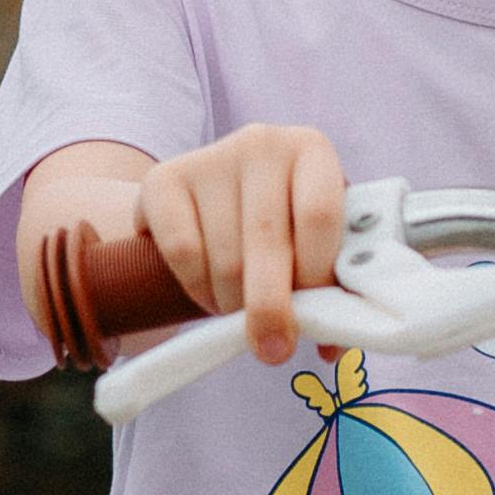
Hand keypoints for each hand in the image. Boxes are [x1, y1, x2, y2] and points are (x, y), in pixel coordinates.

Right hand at [125, 124, 348, 366]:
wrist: (211, 197)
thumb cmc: (280, 226)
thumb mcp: (313, 240)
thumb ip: (330, 282)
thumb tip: (331, 346)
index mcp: (312, 150)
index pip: (321, 217)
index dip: (317, 277)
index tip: (313, 320)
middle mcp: (262, 144)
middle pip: (268, 241)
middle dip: (271, 308)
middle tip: (273, 350)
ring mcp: (210, 157)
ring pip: (226, 258)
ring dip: (232, 303)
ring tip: (239, 307)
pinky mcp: (162, 179)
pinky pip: (183, 253)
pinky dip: (197, 288)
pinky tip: (209, 292)